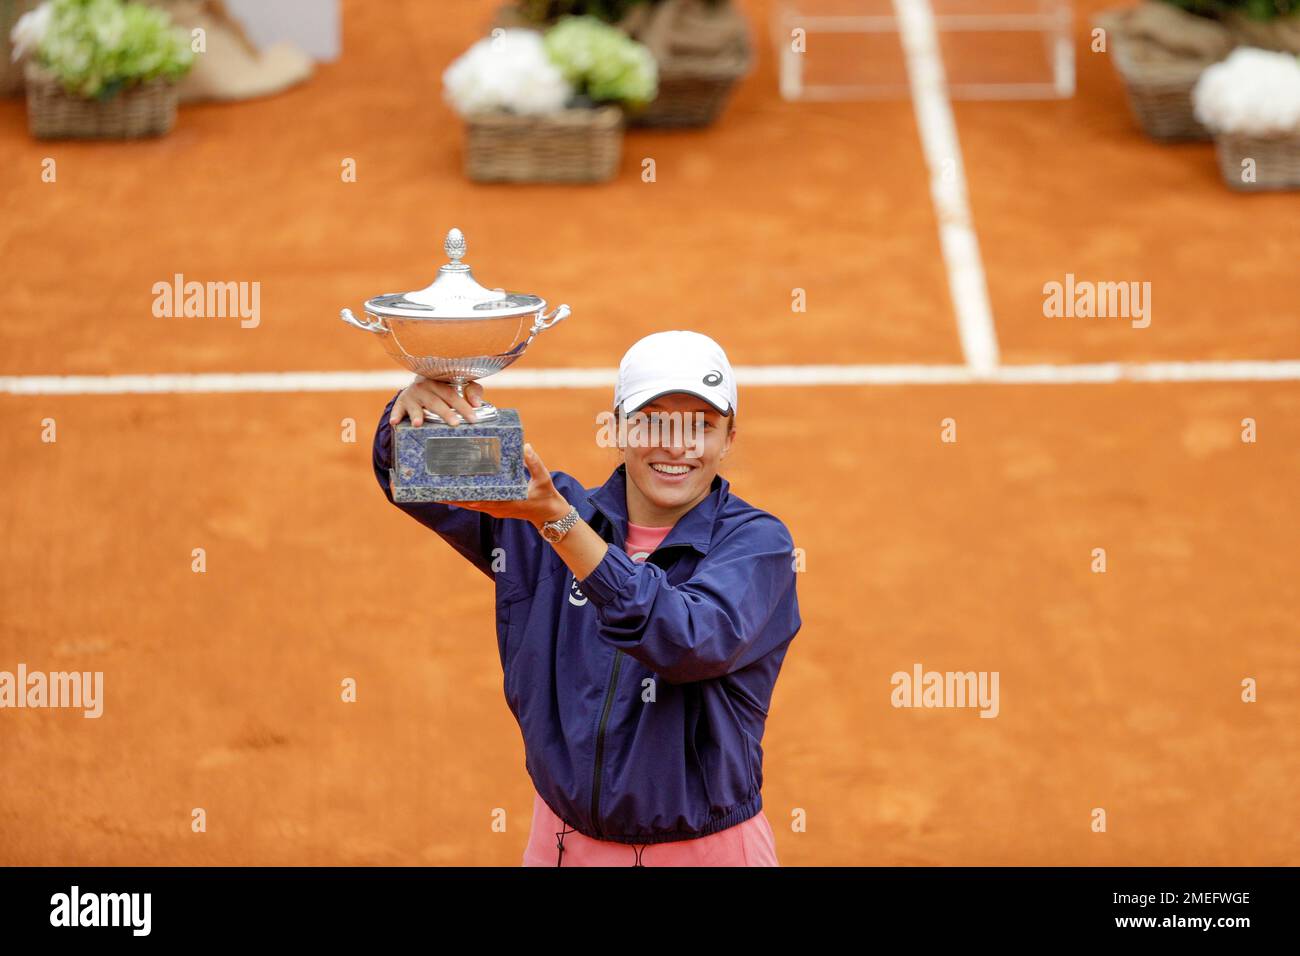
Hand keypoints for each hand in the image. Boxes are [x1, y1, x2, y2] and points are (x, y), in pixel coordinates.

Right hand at [389, 376, 483, 427]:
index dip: (463, 406)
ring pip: (416, 406)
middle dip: (445, 412)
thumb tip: (477, 404)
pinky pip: (397, 409)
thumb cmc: (444, 389)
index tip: (473, 419)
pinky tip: (394, 422)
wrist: (419, 386)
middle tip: (454, 423)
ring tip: (418, 424)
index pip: (453, 394)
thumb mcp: (459, 386)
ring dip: (416, 414)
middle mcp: (425, 386)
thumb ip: (471, 391)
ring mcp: (412, 394)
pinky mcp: (401, 402)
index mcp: (441, 381)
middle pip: (436, 401)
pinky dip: (395, 415)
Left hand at [446, 443, 570, 527]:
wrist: (551, 515)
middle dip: (450, 497)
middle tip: (431, 488)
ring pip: (470, 504)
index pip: (478, 500)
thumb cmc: (547, 496)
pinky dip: (464, 498)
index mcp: (505, 502)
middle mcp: (496, 508)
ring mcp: (494, 509)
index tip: (446, 490)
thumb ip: (534, 462)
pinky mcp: (495, 508)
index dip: (461, 497)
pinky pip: (476, 503)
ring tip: (436, 489)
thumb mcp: (544, 478)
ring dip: (454, 498)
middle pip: (468, 503)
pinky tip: (455, 490)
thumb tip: (525, 446)